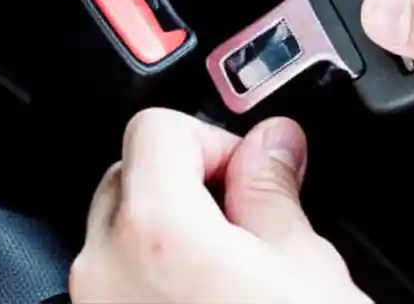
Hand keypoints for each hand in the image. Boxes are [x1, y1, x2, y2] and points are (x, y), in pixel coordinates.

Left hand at [70, 108, 368, 303]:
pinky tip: (206, 297)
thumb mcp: (307, 269)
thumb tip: (273, 143)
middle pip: (131, 173)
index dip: (214, 139)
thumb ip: (275, 189)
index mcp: (156, 231)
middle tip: (248, 219)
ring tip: (231, 270)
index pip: (158, 126)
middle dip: (188, 183)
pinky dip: (151, 273)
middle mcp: (105, 267)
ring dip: (167, 230)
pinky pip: (116, 278)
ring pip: (120, 229)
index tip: (252, 170)